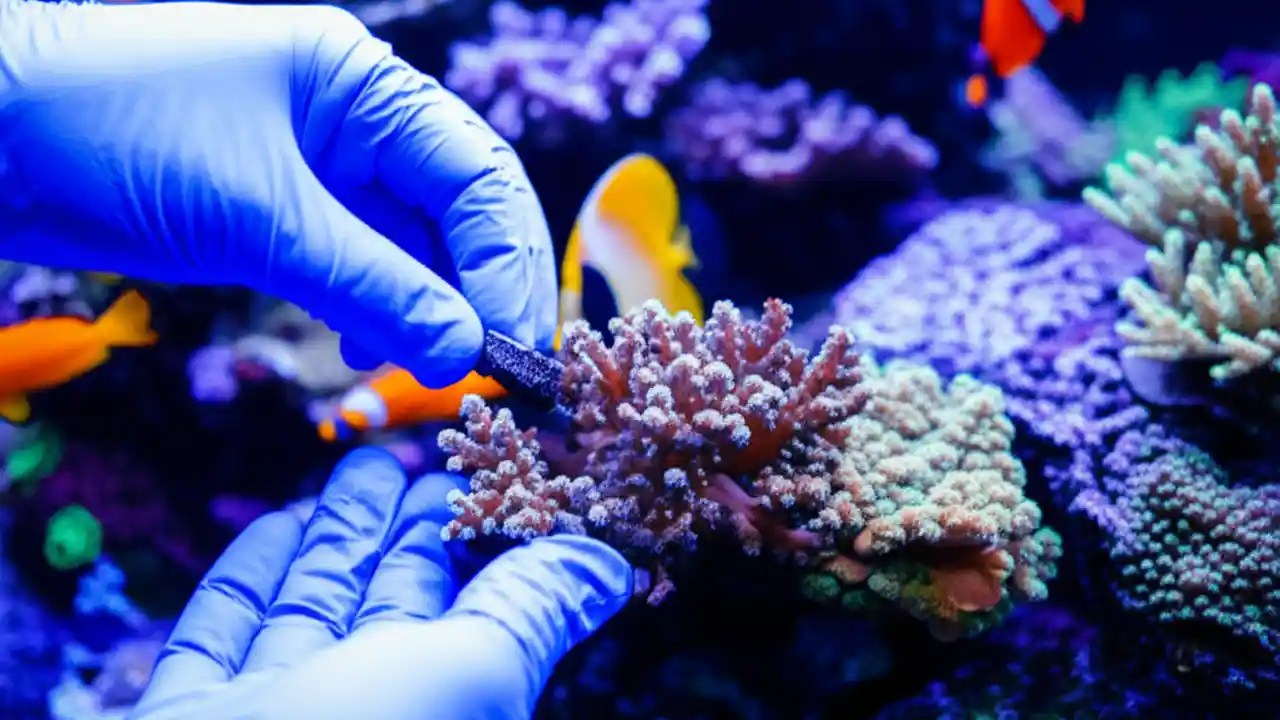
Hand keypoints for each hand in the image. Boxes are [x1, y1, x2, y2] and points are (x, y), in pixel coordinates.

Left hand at [0, 1, 557, 385]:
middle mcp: (356, 123)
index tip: (514, 348)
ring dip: (428, 311)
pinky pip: (359, 266)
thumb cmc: (112, 133)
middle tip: (494, 373)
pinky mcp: (280, 213)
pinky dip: (375, 312)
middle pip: (459, 213)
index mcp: (365, 87)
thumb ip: (372, 285)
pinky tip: (362, 351)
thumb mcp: (258, 215)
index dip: (510, 264)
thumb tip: (463, 353)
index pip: (478, 176)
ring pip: (412, 248)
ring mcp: (319, 169)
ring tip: (423, 371)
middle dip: (480, 291)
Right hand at [130, 448, 630, 719]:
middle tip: (413, 455)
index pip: (467, 613)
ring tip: (358, 464)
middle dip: (403, 530)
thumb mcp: (469, 673)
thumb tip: (610, 566)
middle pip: (387, 605)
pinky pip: (219, 640)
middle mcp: (360, 714)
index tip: (479, 479)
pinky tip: (275, 521)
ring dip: (332, 539)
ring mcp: (271, 719)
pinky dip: (247, 579)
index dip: (474, 545)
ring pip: (306, 612)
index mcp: (439, 703)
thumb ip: (530, 613)